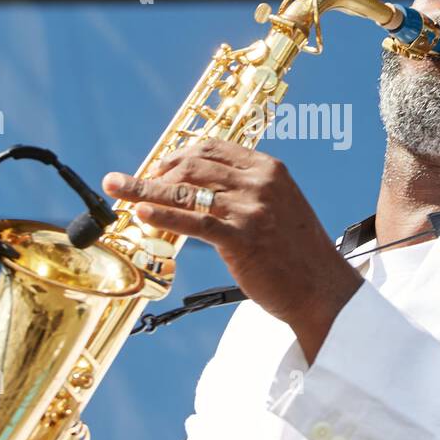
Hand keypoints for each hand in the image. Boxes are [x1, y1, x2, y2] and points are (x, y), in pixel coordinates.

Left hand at [102, 138, 363, 361]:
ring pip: (186, 190)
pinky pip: (194, 220)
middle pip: (193, 165)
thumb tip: (201, 192)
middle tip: (129, 182)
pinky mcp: (242, 237)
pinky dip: (163, 214)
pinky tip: (141, 212)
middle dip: (155, 171)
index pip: (213, 149)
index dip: (178, 155)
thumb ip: (246, 193)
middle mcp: (260, 182)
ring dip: (144, 188)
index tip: (156, 168)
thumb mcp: (279, 208)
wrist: (323, 290)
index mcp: (269, 169)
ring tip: (116, 189)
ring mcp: (251, 208)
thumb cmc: (298, 255)